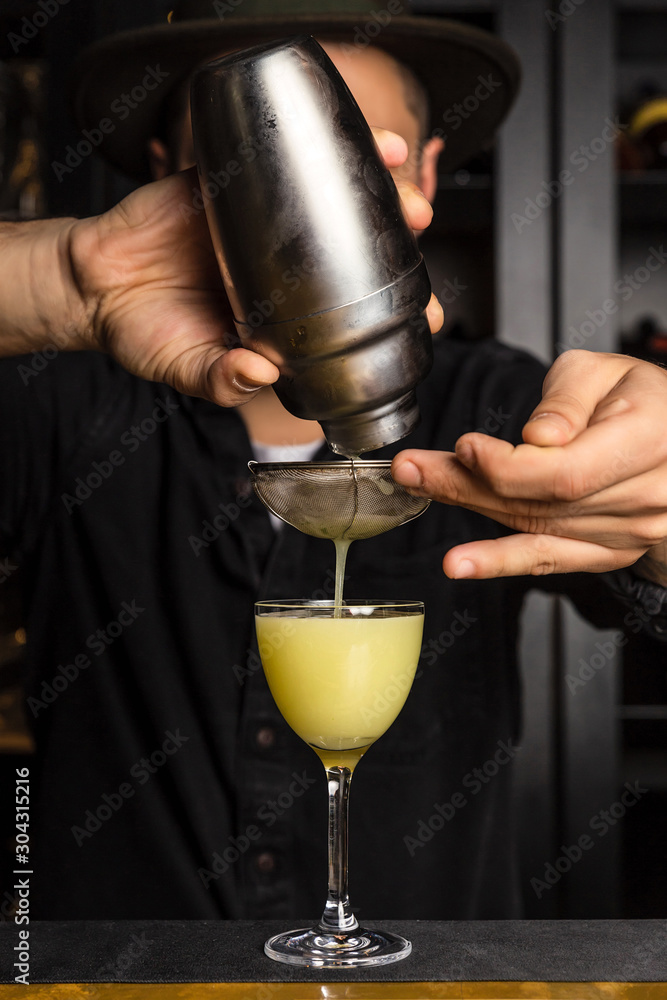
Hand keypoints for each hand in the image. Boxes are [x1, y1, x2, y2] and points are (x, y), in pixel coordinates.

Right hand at [68, 129, 442, 407]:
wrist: (94, 282)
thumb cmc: (145, 334)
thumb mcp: (185, 369)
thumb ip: (220, 379)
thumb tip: (260, 374)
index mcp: (286, 321)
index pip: (354, 319)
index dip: (395, 317)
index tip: (430, 318)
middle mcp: (286, 273)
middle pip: (358, 259)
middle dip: (401, 253)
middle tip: (424, 248)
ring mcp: (266, 229)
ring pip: (336, 209)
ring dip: (382, 200)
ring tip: (412, 204)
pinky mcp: (238, 187)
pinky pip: (286, 163)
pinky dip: (329, 152)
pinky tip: (370, 148)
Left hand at [392, 350, 666, 582]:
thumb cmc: (640, 399)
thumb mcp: (605, 371)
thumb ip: (569, 399)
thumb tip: (539, 436)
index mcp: (647, 442)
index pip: (564, 473)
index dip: (506, 467)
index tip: (465, 448)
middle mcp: (641, 497)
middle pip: (537, 502)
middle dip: (465, 483)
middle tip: (411, 468)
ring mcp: (625, 533)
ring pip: (531, 526)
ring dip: (468, 508)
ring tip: (417, 488)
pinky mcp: (604, 552)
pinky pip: (547, 559)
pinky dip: (498, 562)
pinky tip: (460, 564)